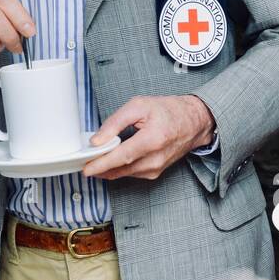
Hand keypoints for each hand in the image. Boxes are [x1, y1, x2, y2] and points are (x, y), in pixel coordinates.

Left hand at [82, 95, 213, 181]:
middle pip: (120, 169)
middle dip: (100, 167)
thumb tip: (97, 140)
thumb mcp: (138, 106)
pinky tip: (113, 159)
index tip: (86, 168)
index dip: (101, 164)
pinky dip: (120, 168)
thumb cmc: (168, 111)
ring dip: (108, 168)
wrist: (194, 121)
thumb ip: (115, 122)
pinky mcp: (156, 172)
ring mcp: (157, 168)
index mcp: (152, 140)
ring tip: (96, 158)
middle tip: (84, 161)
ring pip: (124, 173)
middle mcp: (155, 159)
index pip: (121, 157)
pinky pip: (132, 173)